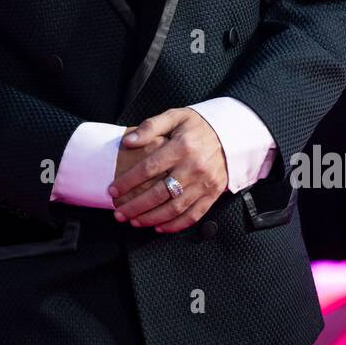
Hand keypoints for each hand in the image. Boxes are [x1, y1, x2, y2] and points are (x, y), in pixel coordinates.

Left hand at [108, 108, 228, 232]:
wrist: (232, 133)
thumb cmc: (199, 125)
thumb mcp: (175, 116)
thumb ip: (150, 127)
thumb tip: (128, 141)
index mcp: (182, 147)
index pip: (149, 168)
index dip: (128, 181)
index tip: (113, 189)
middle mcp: (194, 167)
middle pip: (159, 193)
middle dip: (135, 206)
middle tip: (119, 213)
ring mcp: (205, 183)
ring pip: (174, 208)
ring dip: (152, 218)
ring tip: (134, 221)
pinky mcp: (213, 193)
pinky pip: (193, 214)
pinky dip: (175, 225)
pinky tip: (159, 228)